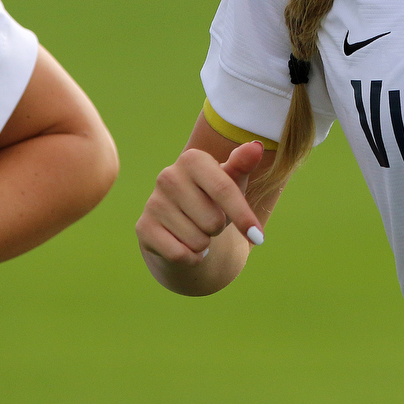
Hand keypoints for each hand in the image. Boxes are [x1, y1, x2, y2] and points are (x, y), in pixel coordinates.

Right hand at [136, 140, 266, 266]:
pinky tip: (185, 245)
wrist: (182, 223)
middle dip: (219, 227)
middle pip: (213, 220)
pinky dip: (191, 257)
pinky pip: (179, 254)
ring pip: (197, 240)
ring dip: (204, 242)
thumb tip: (256, 147)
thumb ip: (243, 165)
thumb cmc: (214, 198)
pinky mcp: (143, 227)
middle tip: (210, 219)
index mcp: (193, 159)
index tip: (259, 236)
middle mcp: (168, 176)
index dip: (244, 216)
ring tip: (197, 229)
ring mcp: (153, 202)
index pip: (224, 190)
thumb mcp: (232, 181)